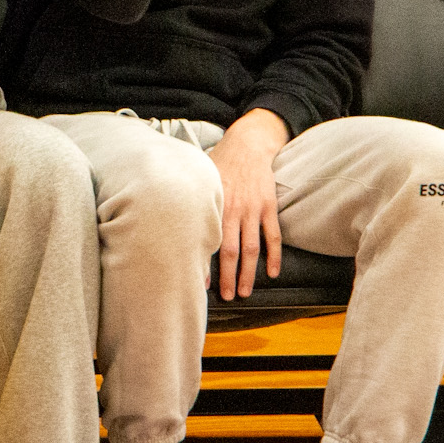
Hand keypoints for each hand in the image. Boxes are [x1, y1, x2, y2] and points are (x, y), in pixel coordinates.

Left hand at [206, 109, 289, 299]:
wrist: (247, 145)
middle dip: (228, 277)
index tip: (199, 283)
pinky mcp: (268, 207)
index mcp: (213, 206)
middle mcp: (233, 210)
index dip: (204, 264)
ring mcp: (253, 210)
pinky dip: (274, 255)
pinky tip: (273, 273)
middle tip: (226, 297)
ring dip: (249, 273)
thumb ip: (190, 201)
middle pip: (231, 251)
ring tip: (244, 292)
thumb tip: (169, 220)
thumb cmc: (219, 163)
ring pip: (252, 248)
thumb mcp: (200, 179)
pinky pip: (273, 236)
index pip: (208, 242)